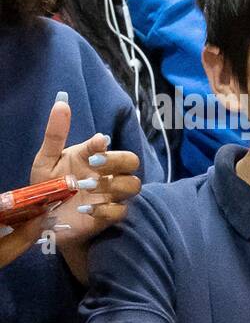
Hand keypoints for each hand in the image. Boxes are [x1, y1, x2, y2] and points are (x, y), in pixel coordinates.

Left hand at [0, 97, 140, 275]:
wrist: (43, 218)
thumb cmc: (48, 187)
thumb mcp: (46, 159)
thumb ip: (55, 134)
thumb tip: (61, 104)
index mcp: (94, 158)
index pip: (112, 147)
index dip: (107, 146)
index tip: (94, 148)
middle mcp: (107, 175)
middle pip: (133, 163)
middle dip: (119, 162)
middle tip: (96, 165)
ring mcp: (111, 195)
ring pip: (133, 186)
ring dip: (113, 185)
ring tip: (86, 188)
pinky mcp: (110, 216)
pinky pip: (120, 211)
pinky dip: (104, 210)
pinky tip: (84, 210)